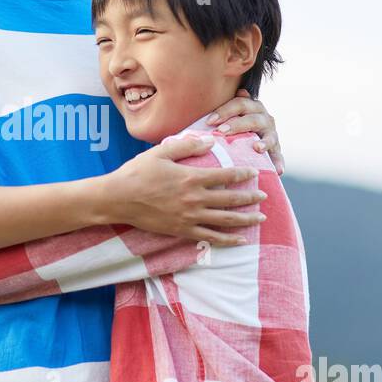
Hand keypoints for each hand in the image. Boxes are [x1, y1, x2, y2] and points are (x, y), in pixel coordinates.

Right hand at [105, 136, 266, 245]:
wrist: (117, 199)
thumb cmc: (136, 172)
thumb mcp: (161, 153)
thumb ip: (187, 146)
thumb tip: (210, 141)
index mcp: (191, 177)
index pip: (225, 174)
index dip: (242, 173)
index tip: (254, 172)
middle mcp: (194, 198)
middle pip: (231, 198)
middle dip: (250, 197)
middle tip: (264, 197)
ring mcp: (189, 217)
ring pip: (225, 220)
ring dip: (246, 219)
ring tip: (261, 218)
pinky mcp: (181, 230)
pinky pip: (210, 237)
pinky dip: (227, 240)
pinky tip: (240, 240)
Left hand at [206, 89, 283, 174]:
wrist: (248, 136)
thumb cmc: (228, 127)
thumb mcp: (223, 116)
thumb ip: (219, 108)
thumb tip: (218, 96)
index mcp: (250, 106)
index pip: (239, 104)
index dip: (225, 111)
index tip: (209, 121)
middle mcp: (263, 117)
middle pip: (252, 118)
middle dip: (237, 124)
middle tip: (222, 132)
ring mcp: (271, 133)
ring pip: (269, 135)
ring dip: (263, 142)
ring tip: (257, 149)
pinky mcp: (276, 149)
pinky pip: (278, 155)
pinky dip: (278, 162)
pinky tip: (278, 170)